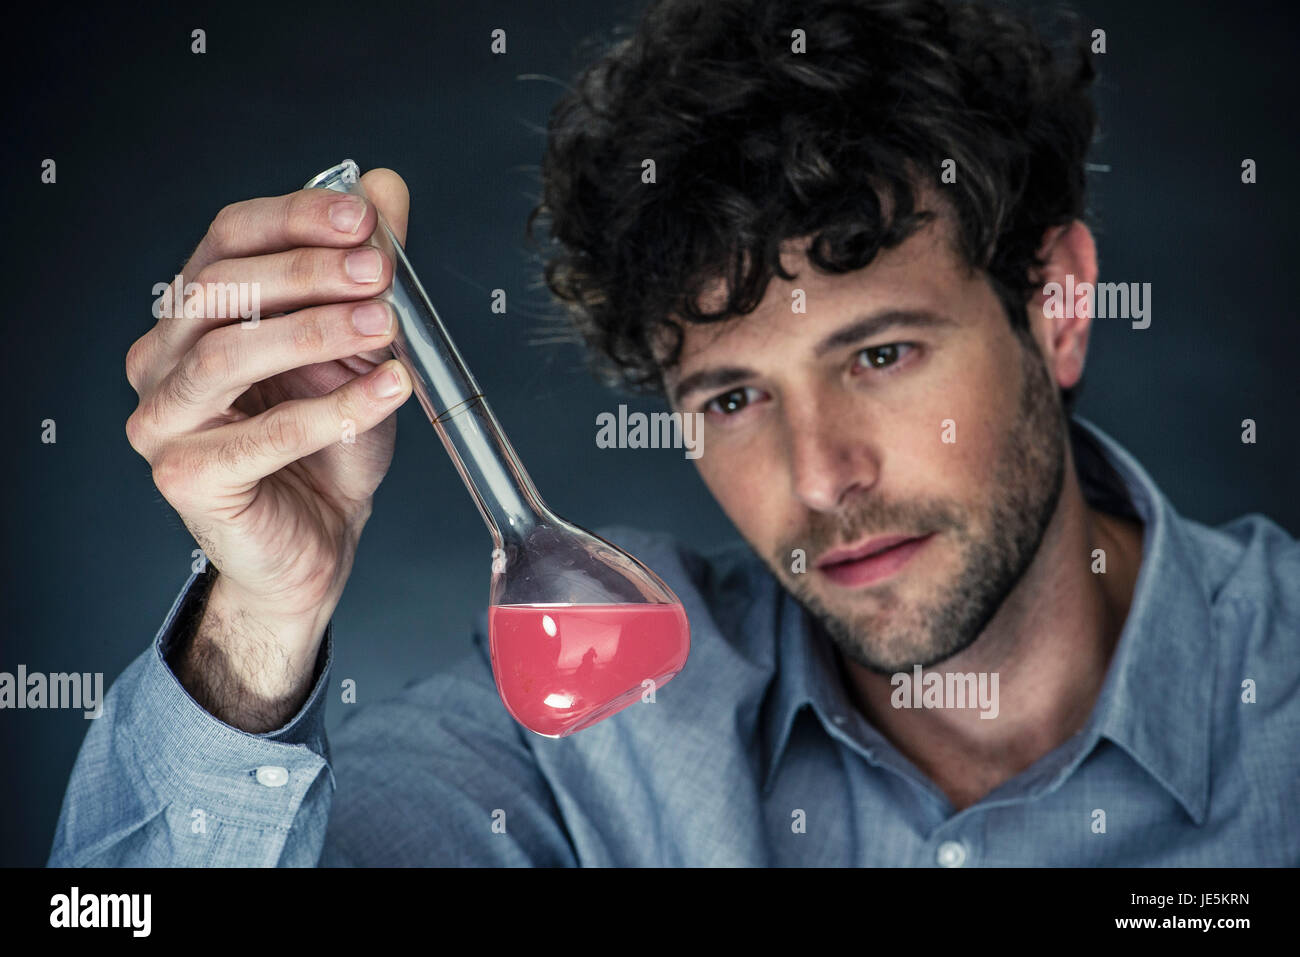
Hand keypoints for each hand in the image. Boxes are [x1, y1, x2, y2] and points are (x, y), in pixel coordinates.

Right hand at [126, 168, 414, 672]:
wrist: (318, 539)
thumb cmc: (327, 446)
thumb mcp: (361, 346)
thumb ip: (366, 270)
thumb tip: (384, 186)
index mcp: (195, 314)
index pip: (228, 239)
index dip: (295, 218)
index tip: (365, 217)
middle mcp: (163, 359)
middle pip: (220, 289)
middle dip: (308, 272)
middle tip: (379, 272)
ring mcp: (163, 420)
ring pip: (226, 354)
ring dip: (315, 332)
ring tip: (385, 325)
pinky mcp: (187, 479)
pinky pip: (262, 437)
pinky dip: (332, 409)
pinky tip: (387, 389)